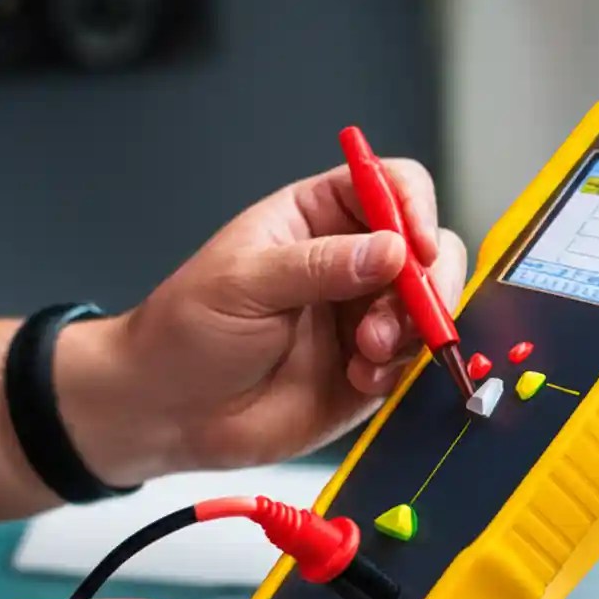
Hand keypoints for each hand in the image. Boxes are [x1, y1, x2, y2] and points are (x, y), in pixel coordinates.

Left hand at [57, 160, 467, 484]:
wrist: (168, 412)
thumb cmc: (187, 331)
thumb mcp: (245, 283)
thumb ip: (319, 266)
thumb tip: (391, 251)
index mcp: (317, 217)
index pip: (389, 186)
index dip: (414, 207)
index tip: (416, 246)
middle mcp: (350, 261)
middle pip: (427, 246)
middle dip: (430, 279)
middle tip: (413, 309)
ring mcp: (363, 315)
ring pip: (429, 306)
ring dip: (414, 328)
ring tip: (369, 350)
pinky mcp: (370, 367)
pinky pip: (413, 360)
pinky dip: (399, 368)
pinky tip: (360, 376)